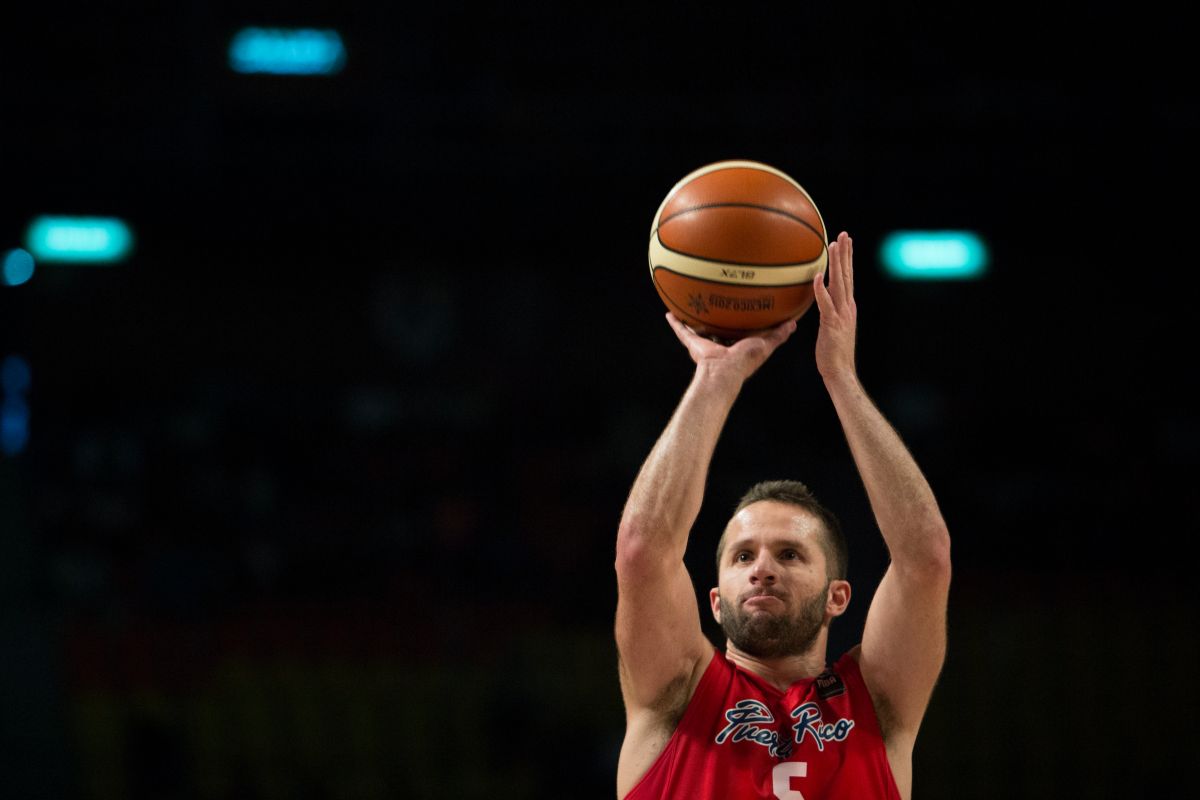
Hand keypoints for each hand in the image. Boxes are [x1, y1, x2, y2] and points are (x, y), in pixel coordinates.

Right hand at [665, 312, 796, 382]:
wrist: (725, 370)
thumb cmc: (746, 360)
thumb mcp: (766, 344)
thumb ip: (778, 335)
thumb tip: (793, 324)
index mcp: (737, 344)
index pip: (738, 331)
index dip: (739, 322)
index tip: (740, 310)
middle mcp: (720, 343)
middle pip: (717, 329)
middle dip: (716, 320)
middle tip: (715, 304)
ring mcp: (705, 344)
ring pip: (698, 329)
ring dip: (693, 320)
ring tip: (689, 305)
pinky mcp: (694, 343)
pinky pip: (682, 331)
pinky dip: (675, 324)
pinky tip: (669, 313)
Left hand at [813, 231, 857, 380]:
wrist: (840, 372)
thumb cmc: (833, 353)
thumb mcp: (833, 328)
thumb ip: (829, 312)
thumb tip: (822, 302)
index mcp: (848, 307)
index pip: (848, 278)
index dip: (847, 260)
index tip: (846, 242)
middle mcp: (847, 307)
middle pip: (847, 276)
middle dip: (846, 254)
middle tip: (844, 234)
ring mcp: (841, 315)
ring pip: (839, 284)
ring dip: (837, 264)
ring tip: (834, 246)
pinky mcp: (831, 324)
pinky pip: (825, 304)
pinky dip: (821, 290)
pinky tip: (817, 277)